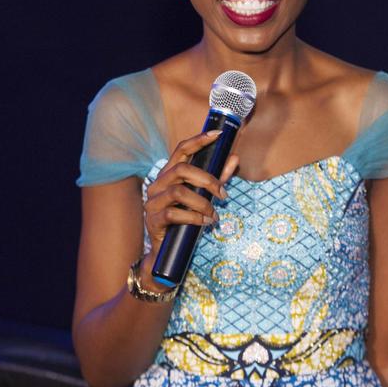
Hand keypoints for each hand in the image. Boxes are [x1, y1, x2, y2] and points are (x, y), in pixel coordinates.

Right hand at [143, 130, 237, 262]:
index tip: (218, 134)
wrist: (167, 252)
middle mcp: (158, 184)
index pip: (181, 149)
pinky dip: (194, 218)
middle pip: (181, 169)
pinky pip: (174, 214)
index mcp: (169, 174)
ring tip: (213, 215)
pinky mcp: (153, 220)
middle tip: (223, 195)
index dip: (198, 140)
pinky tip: (204, 223)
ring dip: (202, 203)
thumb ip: (217, 178)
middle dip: (207, 180)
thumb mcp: (203, 197)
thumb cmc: (186, 219)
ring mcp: (153, 202)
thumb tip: (234, 157)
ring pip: (179, 192)